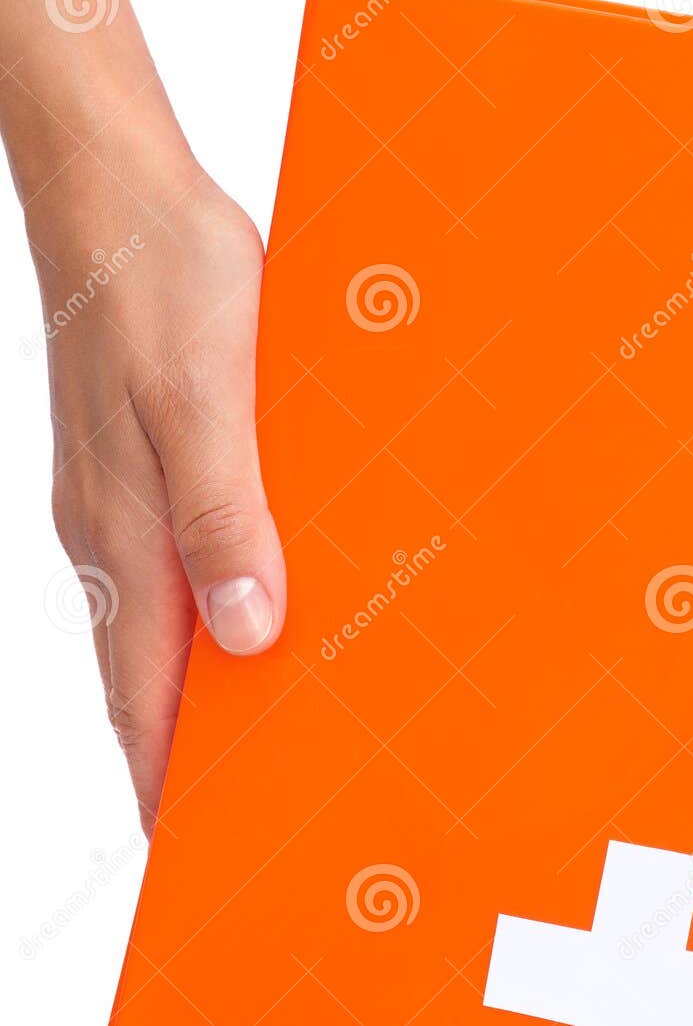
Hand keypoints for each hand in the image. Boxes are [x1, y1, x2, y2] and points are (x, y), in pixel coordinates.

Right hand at [35, 163, 285, 832]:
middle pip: (142, 675)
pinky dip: (200, 617)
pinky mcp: (140, 464)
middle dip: (178, 750)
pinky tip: (242, 620)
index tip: (190, 842)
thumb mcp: (204, 399)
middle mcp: (112, 532)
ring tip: (242, 739)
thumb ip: (222, 519)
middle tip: (231, 810)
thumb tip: (248, 635)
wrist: (116, 183)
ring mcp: (119, 501)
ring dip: (191, 690)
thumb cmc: (158, 278)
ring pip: (153, 626)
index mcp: (124, 533)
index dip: (163, 772)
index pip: (142, 690)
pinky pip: (166, 568)